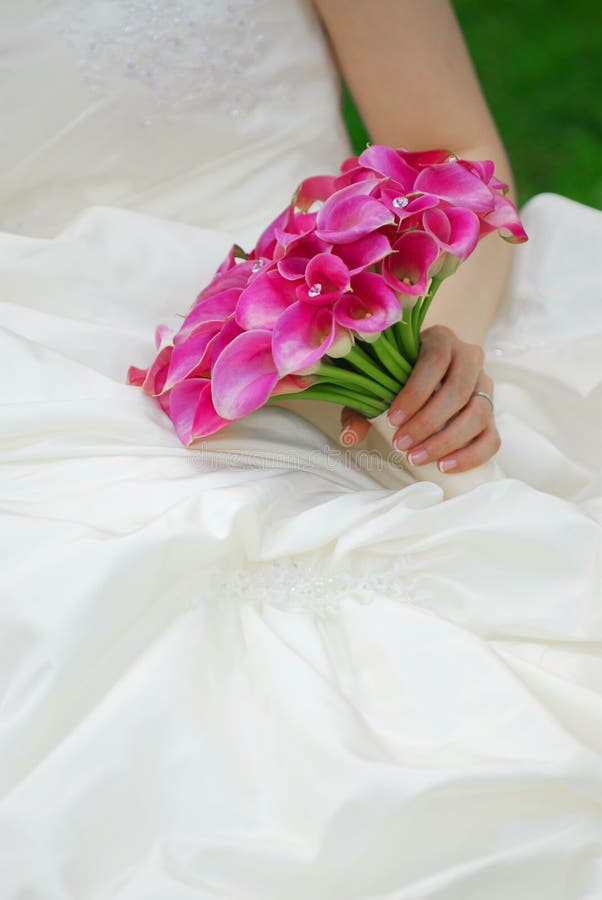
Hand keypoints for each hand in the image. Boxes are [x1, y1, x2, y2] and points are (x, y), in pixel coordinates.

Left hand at [339, 324, 500, 472]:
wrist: (426, 381)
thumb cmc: (397, 379)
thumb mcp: (376, 387)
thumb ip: (361, 408)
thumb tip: (351, 435)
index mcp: (441, 340)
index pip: (434, 362)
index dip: (415, 393)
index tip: (393, 420)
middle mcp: (470, 358)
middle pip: (458, 390)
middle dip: (428, 422)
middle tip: (401, 444)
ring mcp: (486, 386)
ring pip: (478, 414)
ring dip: (447, 441)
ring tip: (417, 458)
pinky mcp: (493, 414)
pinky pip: (492, 437)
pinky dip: (471, 455)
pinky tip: (444, 467)